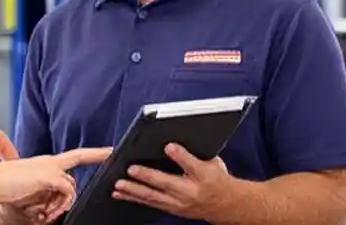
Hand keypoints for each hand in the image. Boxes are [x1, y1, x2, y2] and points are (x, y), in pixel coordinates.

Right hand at [0, 136, 111, 223]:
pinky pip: (67, 191)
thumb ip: (43, 195)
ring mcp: (50, 166)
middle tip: (86, 176)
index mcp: (45, 162)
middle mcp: (49, 161)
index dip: (93, 153)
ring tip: (44, 213)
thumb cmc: (3, 188)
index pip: (75, 156)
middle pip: (76, 166)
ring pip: (71, 186)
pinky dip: (60, 204)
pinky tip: (46, 212)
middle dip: (83, 172)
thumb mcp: (27, 192)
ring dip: (61, 204)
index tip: (109, 151)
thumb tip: (49, 209)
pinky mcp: (49, 174)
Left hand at [112, 143, 234, 220]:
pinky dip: (134, 198)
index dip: (180, 155)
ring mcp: (180, 203)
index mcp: (204, 175)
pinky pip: (150, 203)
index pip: (191, 164)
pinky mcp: (172, 209)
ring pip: (154, 196)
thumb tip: (175, 135)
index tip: (168, 146)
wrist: (225, 205)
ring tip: (119, 184)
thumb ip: (195, 152)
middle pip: (167, 182)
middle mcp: (191, 191)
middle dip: (148, 176)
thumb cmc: (217, 178)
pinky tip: (120, 193)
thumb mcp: (213, 161)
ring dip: (135, 190)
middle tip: (131, 168)